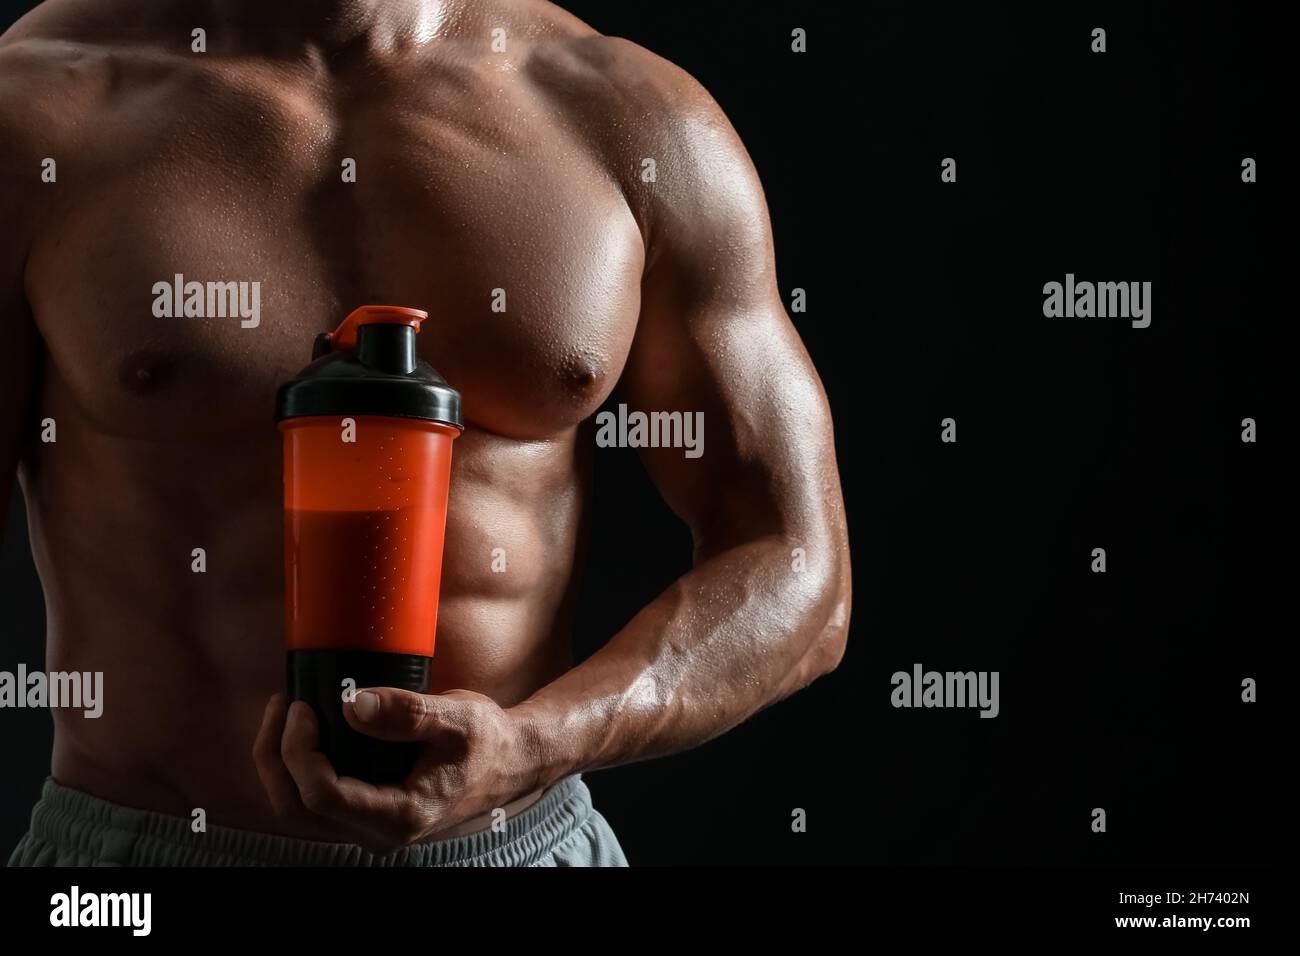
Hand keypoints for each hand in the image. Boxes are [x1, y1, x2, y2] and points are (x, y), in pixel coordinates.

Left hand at [253, 689, 543, 853]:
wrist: (508, 763)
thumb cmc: (487, 740)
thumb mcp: (457, 717)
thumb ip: (407, 713)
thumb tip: (349, 705)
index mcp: (400, 814)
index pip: (323, 794)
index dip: (300, 751)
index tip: (305, 706)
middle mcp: (377, 833)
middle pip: (295, 808)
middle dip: (276, 755)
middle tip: (285, 703)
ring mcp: (368, 828)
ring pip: (296, 810)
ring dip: (278, 763)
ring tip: (286, 712)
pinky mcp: (364, 813)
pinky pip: (311, 801)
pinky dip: (295, 767)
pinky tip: (305, 730)